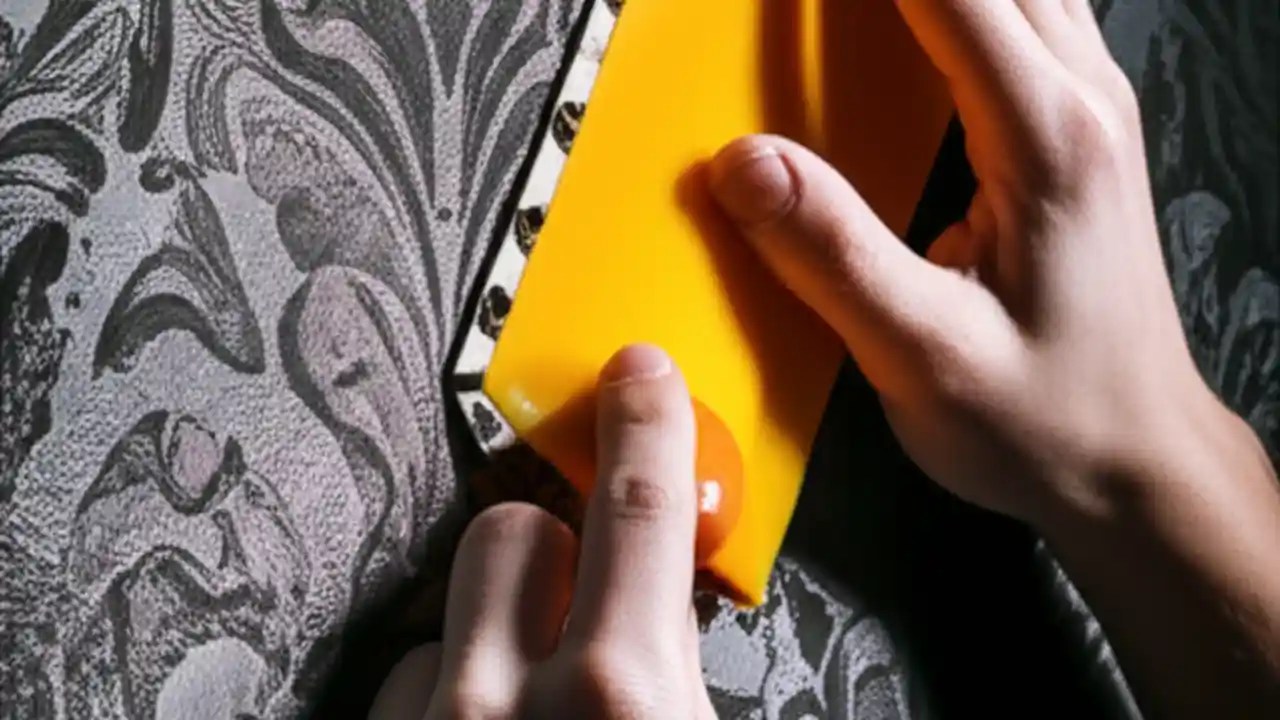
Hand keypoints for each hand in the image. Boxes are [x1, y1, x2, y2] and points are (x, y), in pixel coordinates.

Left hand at [371, 345, 714, 719]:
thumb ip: (670, 664)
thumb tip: (656, 597)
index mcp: (620, 696)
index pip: (638, 510)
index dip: (645, 425)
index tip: (641, 375)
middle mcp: (505, 701)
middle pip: (511, 528)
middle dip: (550, 548)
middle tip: (578, 609)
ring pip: (448, 604)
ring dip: (493, 632)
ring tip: (529, 705)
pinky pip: (408, 675)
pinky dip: (447, 691)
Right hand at [708, 2, 1279, 716]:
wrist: (1137, 465)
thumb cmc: (1044, 423)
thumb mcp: (924, 354)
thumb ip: (831, 253)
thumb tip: (742, 162)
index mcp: (1048, 137)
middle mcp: (1084, 101)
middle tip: (802, 11)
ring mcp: (1091, 112)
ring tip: (841, 21)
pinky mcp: (1077, 136)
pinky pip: (1020, 25)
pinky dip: (959, 11)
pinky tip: (908, 33)